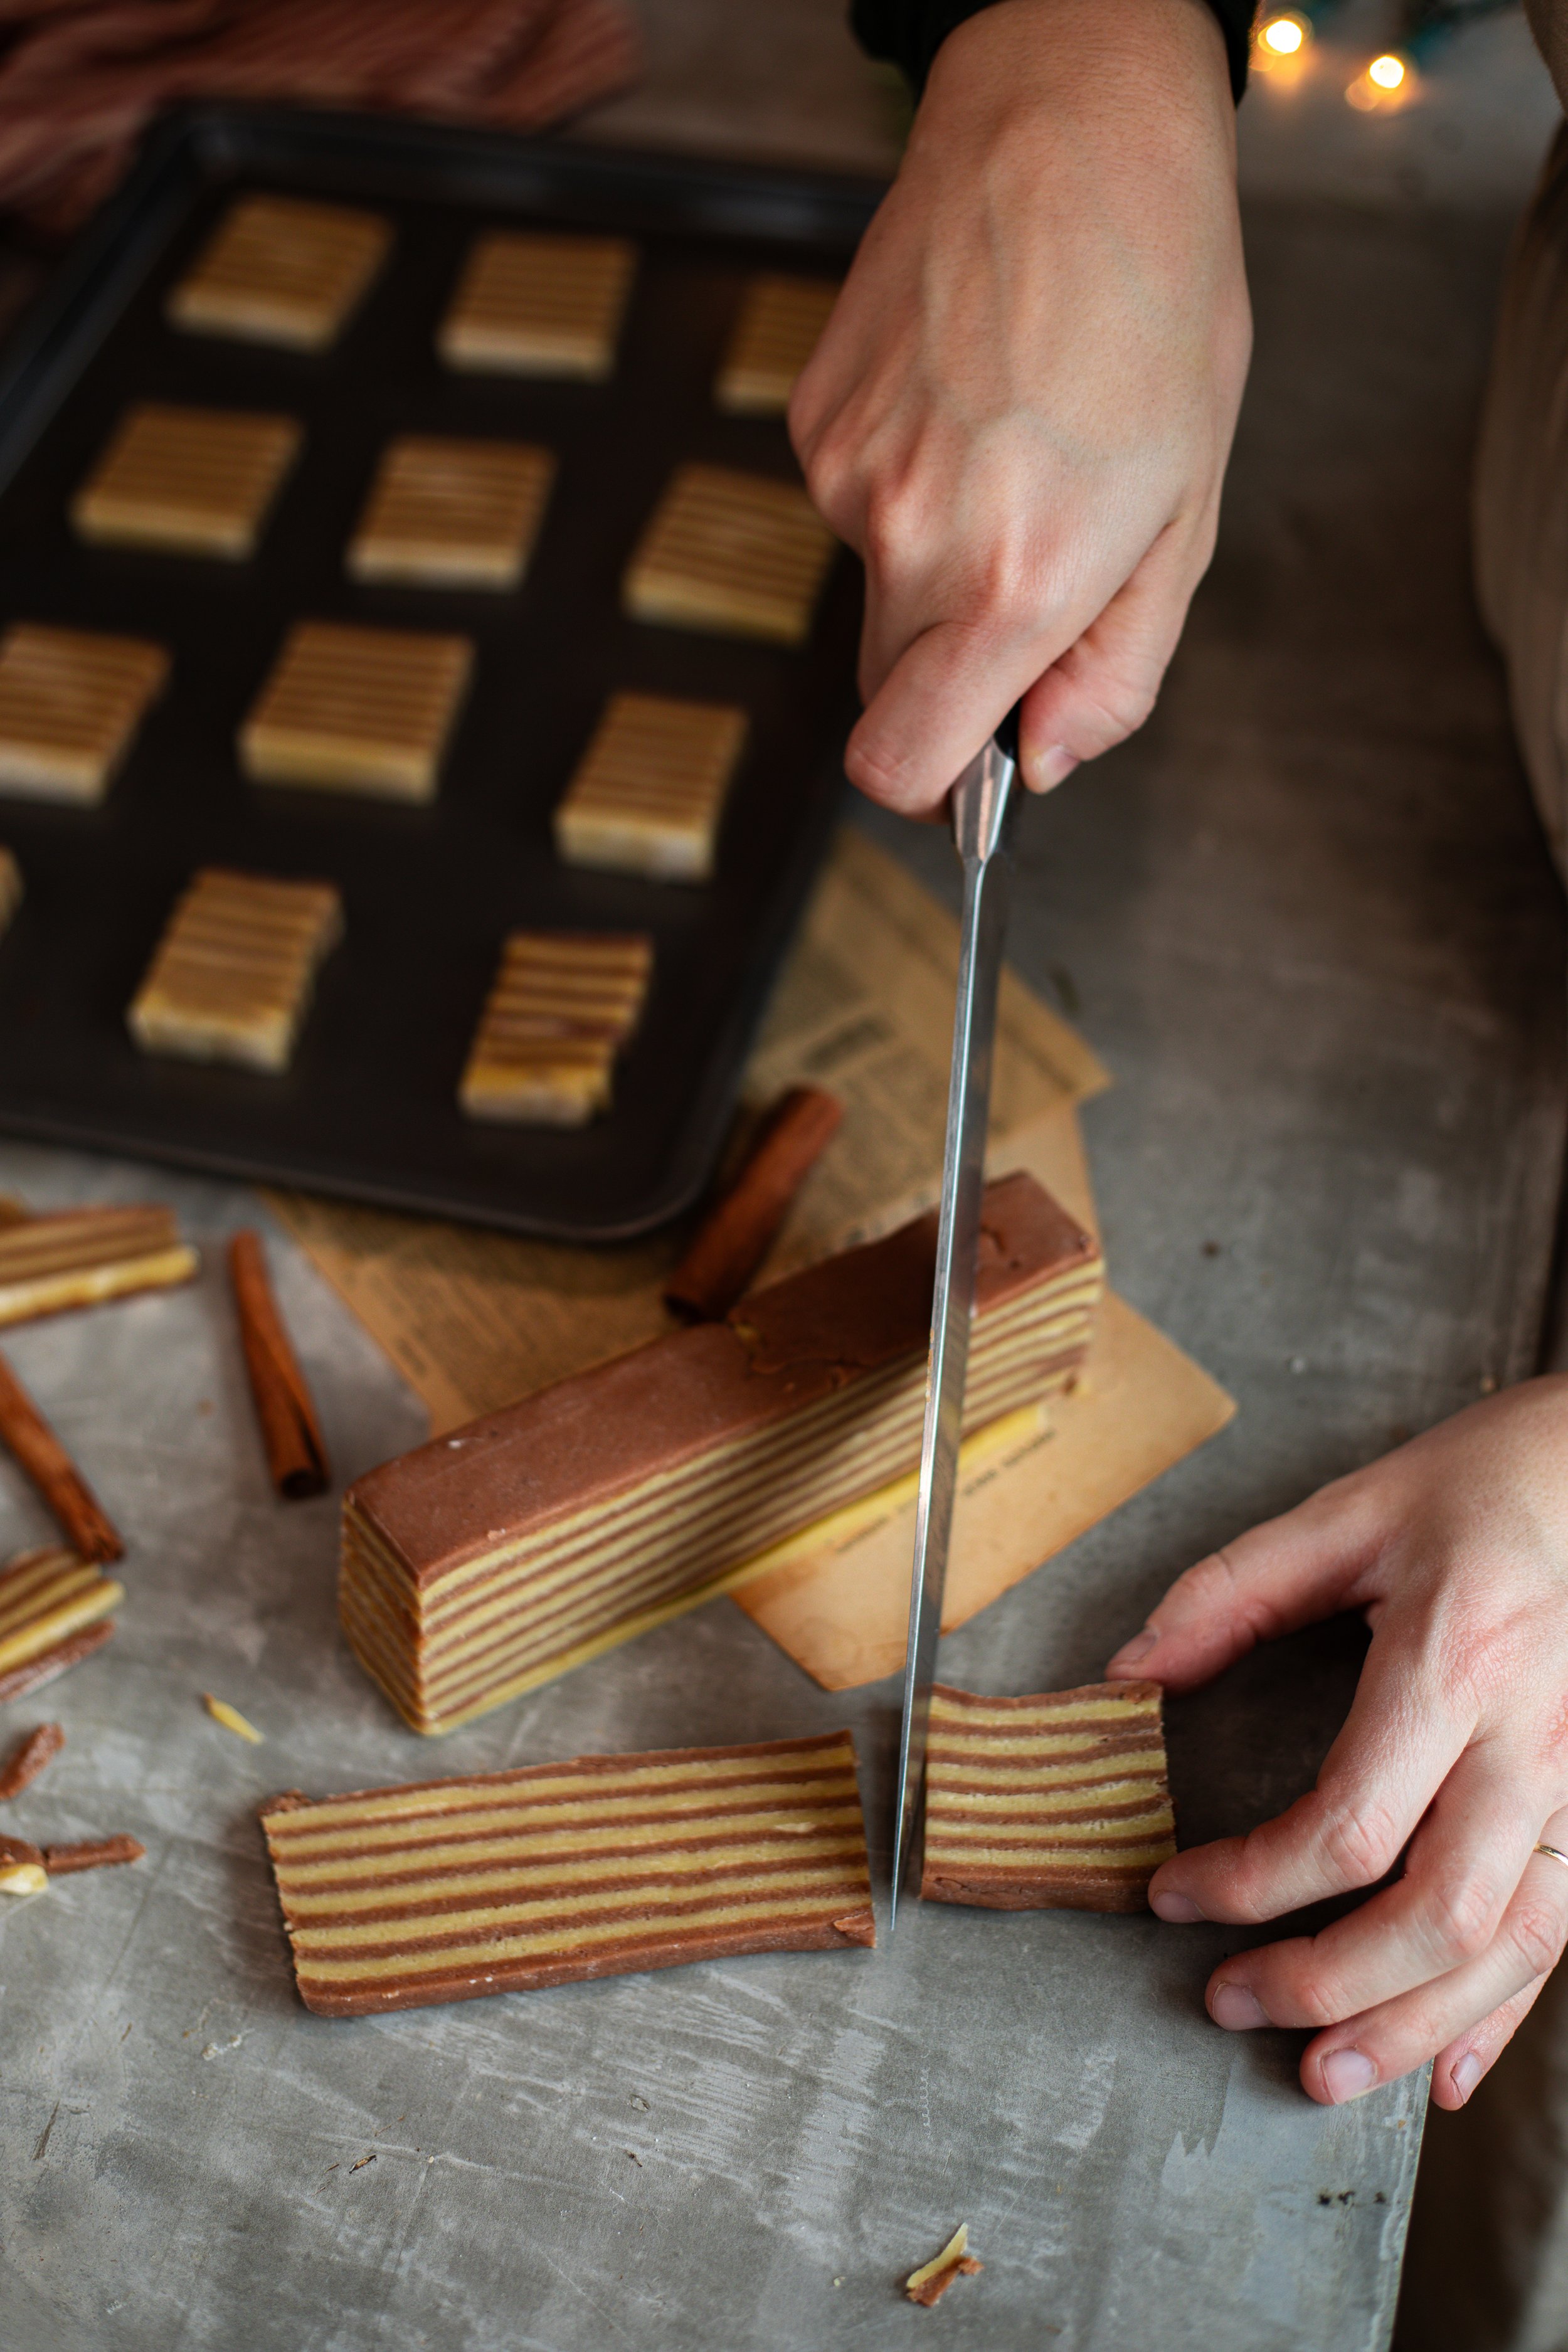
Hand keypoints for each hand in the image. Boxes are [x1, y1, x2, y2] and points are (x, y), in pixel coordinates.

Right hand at [788, 0, 1249, 814]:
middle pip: (886, 692)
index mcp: (1012, 580)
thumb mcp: (1185, 513)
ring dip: (939, 561)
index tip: (982, 762)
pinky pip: (855, 509)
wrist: (1068, 122)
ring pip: (877, 593)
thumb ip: (1117, 669)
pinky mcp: (813, 421)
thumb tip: (1046, 761)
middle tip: (1038, 572)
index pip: (901, 766)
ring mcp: (846, 476)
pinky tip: (968, 401)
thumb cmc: (1157, 303)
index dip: (941, 788)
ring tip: (1016, 446)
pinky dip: (909, 485)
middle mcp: (908, 538)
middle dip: (955, 671)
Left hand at [1106, 1378, 1567, 2108]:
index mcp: (1457, 1661)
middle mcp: (1533, 1741)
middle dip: (1324, 1981)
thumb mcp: (1346, 1512)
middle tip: (1230, 2001)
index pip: (1349, 1823)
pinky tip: (1438, 2069)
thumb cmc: (1483, 1483)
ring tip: (1320, 2075)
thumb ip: (1228, 1594)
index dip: (1250, 1880)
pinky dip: (1501, 2018)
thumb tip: (1126, 1673)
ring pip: (1508, 1948)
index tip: (1171, 1891)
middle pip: (1436, 1913)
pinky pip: (1562, 1937)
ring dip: (1409, 2026)